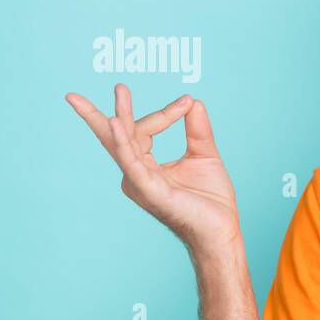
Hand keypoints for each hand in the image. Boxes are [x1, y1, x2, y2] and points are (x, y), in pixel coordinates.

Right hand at [65, 83, 240, 254]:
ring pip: (123, 144)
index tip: (187, 100)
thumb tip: (194, 101)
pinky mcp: (148, 191)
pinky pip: (131, 163)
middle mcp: (136, 174)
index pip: (145, 130)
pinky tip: (115, 123)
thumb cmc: (210, 200)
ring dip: (120, 117)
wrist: (221, 230)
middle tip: (98, 89)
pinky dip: (123, 142)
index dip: (166, 113)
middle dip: (106, 112)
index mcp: (146, 166)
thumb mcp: (204, 155)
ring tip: (119, 92)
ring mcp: (140, 183)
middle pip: (117, 136)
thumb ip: (196, 129)